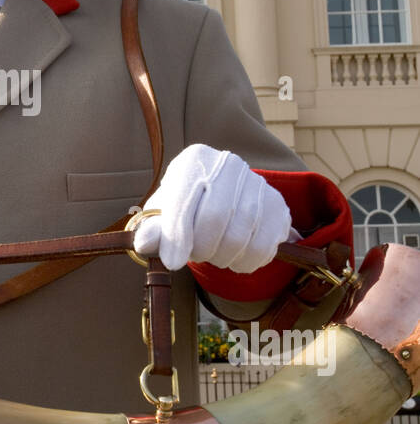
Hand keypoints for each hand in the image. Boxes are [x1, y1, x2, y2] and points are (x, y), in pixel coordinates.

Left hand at [132, 143, 292, 272]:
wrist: (222, 199)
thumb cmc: (186, 207)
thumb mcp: (164, 213)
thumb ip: (153, 228)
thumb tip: (144, 243)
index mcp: (195, 160)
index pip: (185, 200)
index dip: (177, 236)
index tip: (172, 263)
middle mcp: (229, 164)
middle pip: (216, 217)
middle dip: (202, 248)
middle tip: (196, 256)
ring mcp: (258, 183)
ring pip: (241, 235)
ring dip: (222, 257)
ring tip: (214, 254)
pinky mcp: (278, 206)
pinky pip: (264, 246)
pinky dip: (246, 262)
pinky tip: (235, 258)